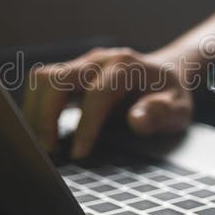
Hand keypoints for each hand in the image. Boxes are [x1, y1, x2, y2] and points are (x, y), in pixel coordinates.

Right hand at [22, 47, 192, 158]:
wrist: (164, 73)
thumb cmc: (169, 94)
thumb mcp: (178, 108)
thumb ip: (161, 113)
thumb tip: (137, 121)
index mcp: (126, 66)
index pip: (97, 93)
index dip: (86, 125)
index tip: (79, 154)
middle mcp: (99, 60)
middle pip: (56, 78)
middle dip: (47, 116)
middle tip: (50, 150)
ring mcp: (82, 64)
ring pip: (42, 78)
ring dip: (35, 110)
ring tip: (44, 142)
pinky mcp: (70, 72)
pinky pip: (42, 84)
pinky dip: (35, 106)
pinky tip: (43, 131)